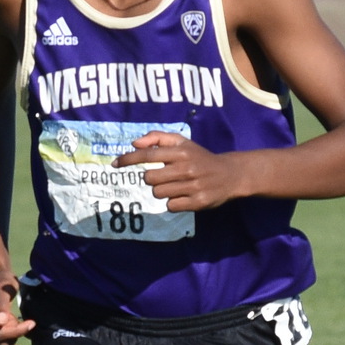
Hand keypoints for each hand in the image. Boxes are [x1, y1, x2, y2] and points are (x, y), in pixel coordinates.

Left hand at [113, 132, 246, 211]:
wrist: (230, 175)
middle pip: (150, 179)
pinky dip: (173, 202)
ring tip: (177, 185)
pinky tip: (184, 196)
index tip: (115, 164)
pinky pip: (171, 206)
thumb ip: (158, 138)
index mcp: (181, 151)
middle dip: (152, 179)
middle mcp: (186, 168)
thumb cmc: (200, 157)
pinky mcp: (197, 202)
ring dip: (163, 191)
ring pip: (159, 193)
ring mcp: (192, 186)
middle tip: (165, 177)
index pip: (148, 155)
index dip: (129, 159)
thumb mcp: (182, 142)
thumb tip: (134, 144)